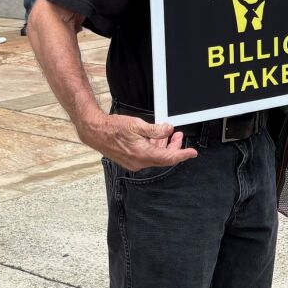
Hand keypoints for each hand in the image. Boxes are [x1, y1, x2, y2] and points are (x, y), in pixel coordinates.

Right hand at [80, 113, 197, 170]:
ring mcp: (134, 162)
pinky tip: (155, 138)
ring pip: (155, 157)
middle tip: (179, 136)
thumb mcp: (137, 125)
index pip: (168, 158)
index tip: (192, 153)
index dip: (182, 155)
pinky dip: (154, 148)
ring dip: (163, 147)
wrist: (96, 132)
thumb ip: (155, 130)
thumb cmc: (113, 128)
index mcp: (142, 154)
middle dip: (173, 148)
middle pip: (163, 158)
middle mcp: (139, 162)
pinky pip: (147, 156)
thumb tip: (168, 130)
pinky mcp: (130, 160)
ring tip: (169, 135)